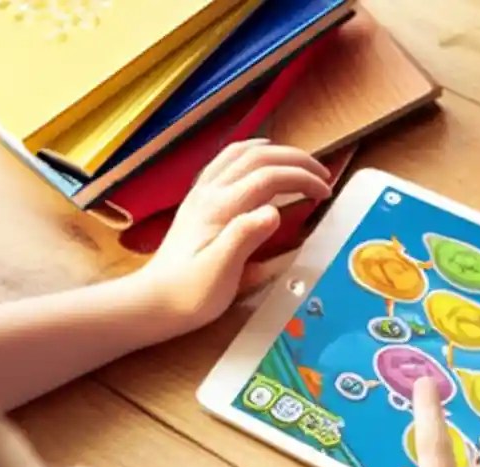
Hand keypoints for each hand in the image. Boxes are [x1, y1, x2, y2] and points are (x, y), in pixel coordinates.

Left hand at [137, 140, 330, 329]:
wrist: (153, 301)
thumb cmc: (191, 294)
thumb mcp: (221, 272)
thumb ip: (246, 237)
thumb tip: (275, 211)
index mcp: (220, 208)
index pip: (270, 177)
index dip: (302, 179)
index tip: (326, 193)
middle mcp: (210, 191)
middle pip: (259, 156)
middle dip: (297, 161)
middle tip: (324, 176)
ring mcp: (202, 192)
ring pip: (242, 153)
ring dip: (276, 152)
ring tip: (301, 164)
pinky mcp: (198, 199)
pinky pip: (226, 161)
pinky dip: (251, 152)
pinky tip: (262, 158)